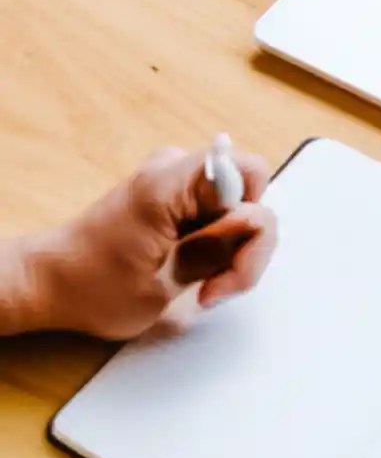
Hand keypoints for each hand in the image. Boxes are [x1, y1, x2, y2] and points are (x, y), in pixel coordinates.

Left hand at [21, 144, 277, 338]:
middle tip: (217, 286)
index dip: (249, 221)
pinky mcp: (176, 195)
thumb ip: (215, 251)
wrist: (48, 282)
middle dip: (247, 245)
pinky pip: (223, 212)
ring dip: (235, 250)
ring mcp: (176, 180)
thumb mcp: (162, 285)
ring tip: (205, 287)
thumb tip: (255, 227)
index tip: (225, 259)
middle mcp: (175, 170)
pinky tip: (199, 273)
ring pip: (242, 207)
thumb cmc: (91, 288)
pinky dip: (221, 245)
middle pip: (251, 194)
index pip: (250, 172)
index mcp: (170, 185)